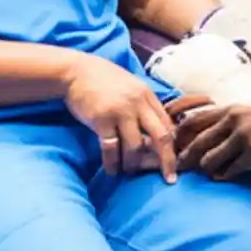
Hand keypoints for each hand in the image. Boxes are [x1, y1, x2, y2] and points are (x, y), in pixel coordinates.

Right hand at [63, 55, 178, 181]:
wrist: (76, 71)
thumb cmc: (104, 81)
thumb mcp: (131, 87)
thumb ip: (144, 106)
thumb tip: (157, 132)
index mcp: (147, 95)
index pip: (168, 124)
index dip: (173, 145)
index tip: (174, 162)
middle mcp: (138, 103)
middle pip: (161, 137)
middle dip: (167, 160)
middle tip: (169, 179)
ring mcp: (120, 111)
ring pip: (135, 147)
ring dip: (133, 165)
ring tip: (128, 171)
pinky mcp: (101, 119)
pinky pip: (111, 148)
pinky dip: (112, 163)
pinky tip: (111, 171)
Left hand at [176, 104, 250, 179]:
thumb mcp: (248, 113)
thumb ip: (229, 121)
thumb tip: (208, 136)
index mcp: (230, 110)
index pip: (194, 119)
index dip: (179, 134)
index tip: (172, 146)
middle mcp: (233, 120)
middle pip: (198, 142)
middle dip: (186, 157)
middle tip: (179, 168)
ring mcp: (244, 136)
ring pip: (212, 158)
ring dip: (206, 169)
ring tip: (205, 175)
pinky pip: (231, 169)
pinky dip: (224, 176)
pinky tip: (222, 178)